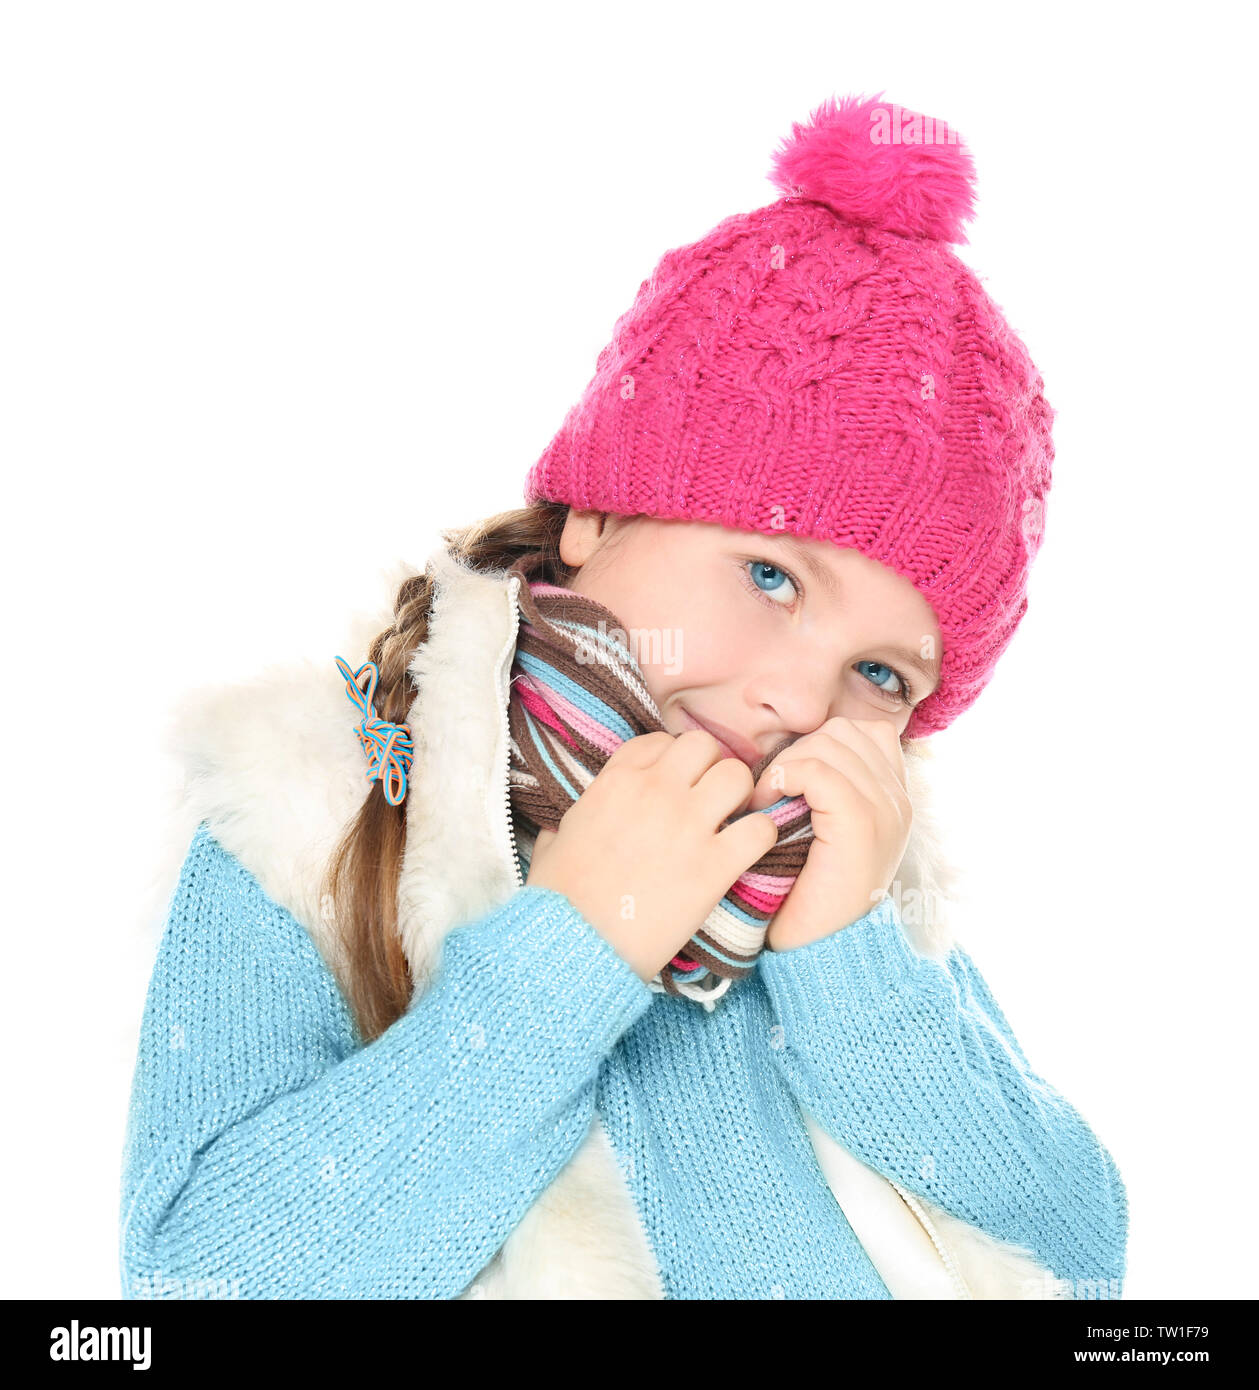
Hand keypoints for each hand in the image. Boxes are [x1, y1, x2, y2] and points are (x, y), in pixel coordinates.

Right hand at [525, 730, 778, 983]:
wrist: (576, 943)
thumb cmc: (559, 899)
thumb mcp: (554, 842)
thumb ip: (570, 821)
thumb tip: (569, 827)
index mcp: (615, 781)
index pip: (660, 741)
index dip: (673, 761)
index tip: (675, 785)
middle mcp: (655, 792)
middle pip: (704, 745)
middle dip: (710, 768)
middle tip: (708, 799)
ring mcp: (687, 825)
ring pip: (737, 775)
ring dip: (740, 796)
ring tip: (731, 821)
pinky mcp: (714, 865)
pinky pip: (760, 829)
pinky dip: (761, 838)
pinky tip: (745, 853)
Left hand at [746, 717, 910, 951]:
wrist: (816, 949)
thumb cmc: (806, 891)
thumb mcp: (822, 831)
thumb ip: (824, 789)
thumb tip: (790, 751)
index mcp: (894, 799)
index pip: (864, 731)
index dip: (820, 743)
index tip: (792, 778)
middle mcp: (899, 802)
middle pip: (844, 732)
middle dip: (798, 751)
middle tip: (773, 790)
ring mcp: (886, 812)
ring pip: (831, 745)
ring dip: (789, 763)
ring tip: (770, 799)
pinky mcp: (862, 826)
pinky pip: (820, 772)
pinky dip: (786, 777)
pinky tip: (770, 803)